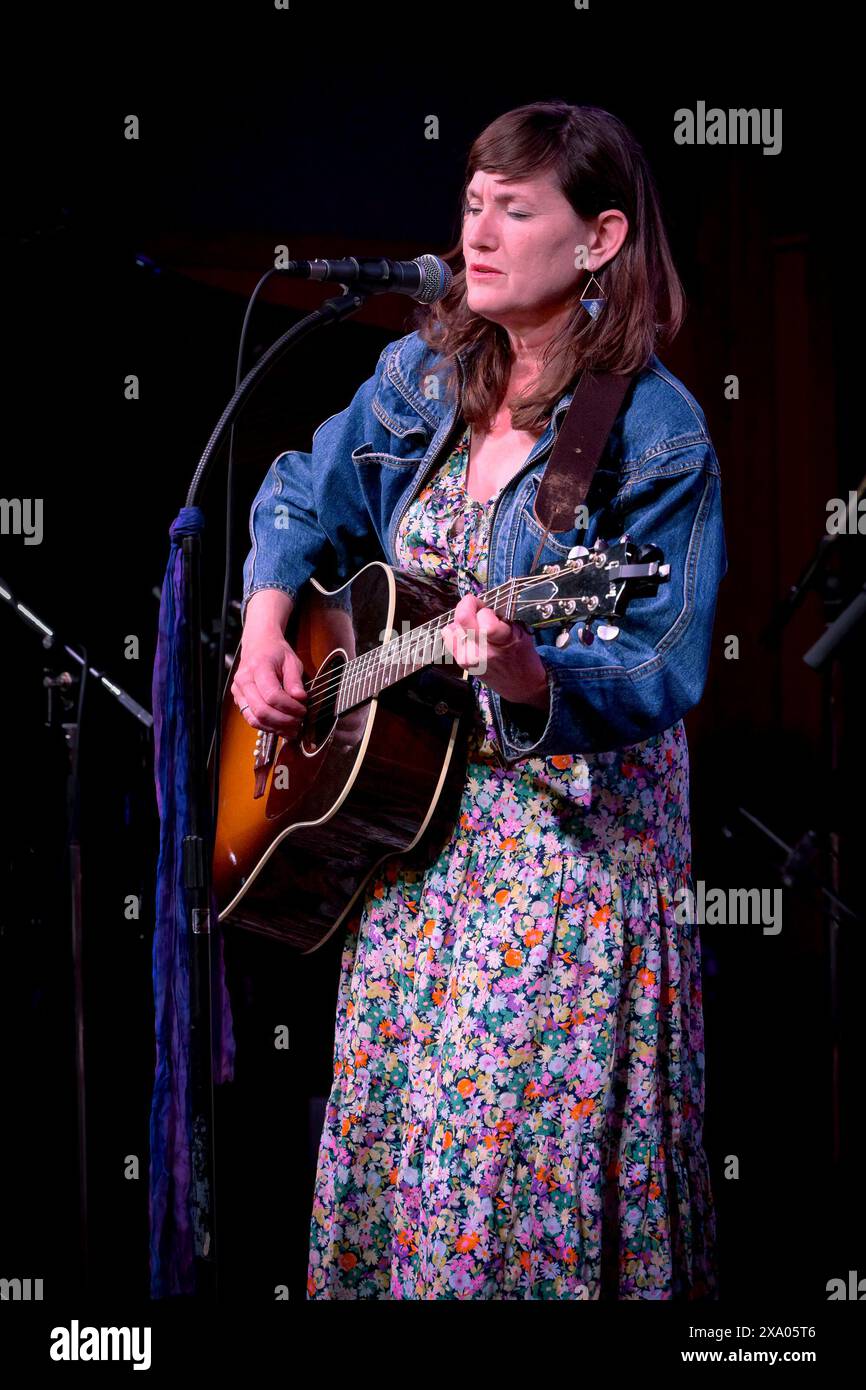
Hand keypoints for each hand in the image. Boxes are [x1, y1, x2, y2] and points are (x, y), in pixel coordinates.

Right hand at [231, 633, 307, 736]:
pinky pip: (251, 719)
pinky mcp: (239, 700)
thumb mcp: (291, 661)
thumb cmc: (275, 652)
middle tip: (299, 722)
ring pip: (254, 719)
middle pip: (261, 710)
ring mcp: (238, 691)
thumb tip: (300, 698)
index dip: (289, 707)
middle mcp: (243, 680)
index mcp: (258, 667)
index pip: (272, 695)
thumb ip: (295, 680)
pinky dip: (267, 727)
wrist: (258, 644)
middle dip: (283, 721)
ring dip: (275, 728)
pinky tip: (281, 728)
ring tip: (292, 729)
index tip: (303, 710)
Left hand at [440, 594, 549, 709]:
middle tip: (476, 608)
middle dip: (468, 606)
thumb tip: (482, 606)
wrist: (521, 685)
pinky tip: (467, 635)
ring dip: (463, 621)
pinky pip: (449, 637)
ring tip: (475, 626)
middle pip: (462, 618)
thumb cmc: (523, 657)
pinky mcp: (461, 663)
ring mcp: (469, 658)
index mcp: (502, 641)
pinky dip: (456, 631)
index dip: (483, 607)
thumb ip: (502, 618)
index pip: (483, 616)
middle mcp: (482, 651)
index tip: (486, 606)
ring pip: (453, 626)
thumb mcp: (521, 633)